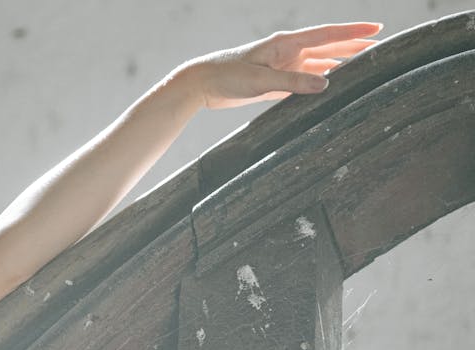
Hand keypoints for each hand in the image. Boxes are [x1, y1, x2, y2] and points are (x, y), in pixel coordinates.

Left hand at [179, 22, 382, 109]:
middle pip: (329, 48)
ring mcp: (284, 67)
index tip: (377, 29)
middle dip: (355, 47)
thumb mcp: (260, 81)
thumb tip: (327, 83)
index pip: (327, 35)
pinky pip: (308, 80)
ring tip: (366, 65)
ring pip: (321, 64)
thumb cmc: (227, 76)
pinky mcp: (278, 82)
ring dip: (342, 64)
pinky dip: (323, 81)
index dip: (353, 33)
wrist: (202, 84)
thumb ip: (293, 83)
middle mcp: (288, 52)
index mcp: (286, 44)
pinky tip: (336, 85)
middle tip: (381, 47)